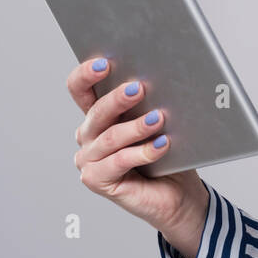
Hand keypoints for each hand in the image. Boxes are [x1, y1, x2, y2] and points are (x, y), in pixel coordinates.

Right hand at [67, 57, 208, 257]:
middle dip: (118, 98)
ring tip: (159, 119)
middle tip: (139, 88)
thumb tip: (161, 78)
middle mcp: (88, 136)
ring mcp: (89, 160)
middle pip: (97, 112)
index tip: (104, 63)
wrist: (178, 194)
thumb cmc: (168, 155)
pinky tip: (162, 145)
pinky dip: (143, 152)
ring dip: (137, 127)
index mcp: (97, 115)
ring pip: (111, 137)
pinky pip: (120, 161)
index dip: (86, 74)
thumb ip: (150, 103)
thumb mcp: (158, 123)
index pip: (80, 89)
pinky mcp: (96, 180)